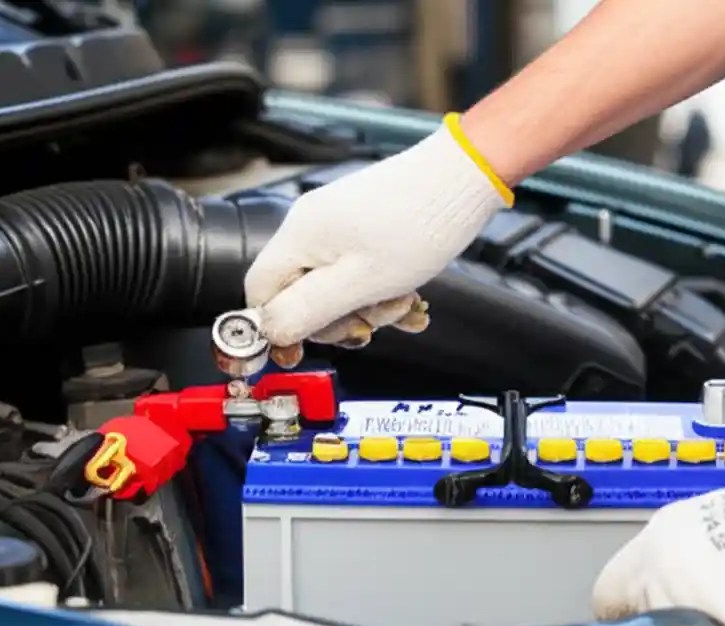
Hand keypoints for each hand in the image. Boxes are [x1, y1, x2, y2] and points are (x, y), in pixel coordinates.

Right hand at [244, 114, 512, 358]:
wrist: (465, 177)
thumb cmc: (419, 222)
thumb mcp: (361, 283)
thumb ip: (309, 310)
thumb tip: (269, 332)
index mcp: (299, 235)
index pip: (260, 292)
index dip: (279, 325)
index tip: (302, 349)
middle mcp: (312, 224)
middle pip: (300, 293)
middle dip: (337, 317)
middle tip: (370, 324)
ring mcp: (338, 223)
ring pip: (336, 286)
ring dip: (369, 306)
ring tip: (403, 302)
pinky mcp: (363, 224)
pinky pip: (359, 270)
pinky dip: (382, 288)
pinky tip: (408, 294)